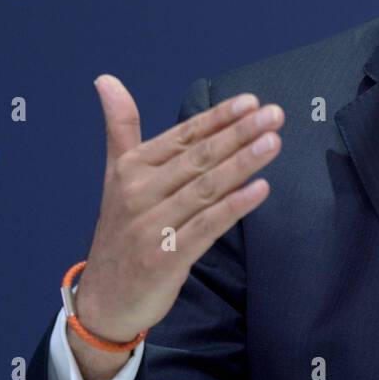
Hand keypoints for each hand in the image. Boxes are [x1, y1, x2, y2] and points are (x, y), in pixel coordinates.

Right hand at [72, 74, 281, 345]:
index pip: (182, 136)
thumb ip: (121, 127)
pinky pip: (207, 227)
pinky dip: (234, 207)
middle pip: (198, 158)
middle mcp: (139, 193)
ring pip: (205, 188)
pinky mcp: (166, 258)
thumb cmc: (121, 230)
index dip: (218, 118)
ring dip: (242, 163)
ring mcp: (152, 226)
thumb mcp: (116, 175)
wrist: (104, 300)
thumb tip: (107, 79)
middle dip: (238, 134)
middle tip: (274, 114)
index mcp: (131, 168)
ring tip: (273, 142)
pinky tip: (261, 189)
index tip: (251, 101)